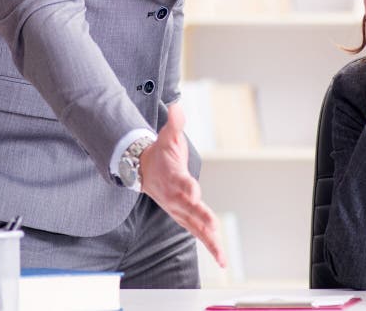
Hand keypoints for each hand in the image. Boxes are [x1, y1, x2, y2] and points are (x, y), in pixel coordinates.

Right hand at [139, 102, 226, 267]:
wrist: (144, 171)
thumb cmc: (162, 153)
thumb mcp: (168, 136)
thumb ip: (175, 123)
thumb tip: (177, 107)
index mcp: (174, 178)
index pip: (181, 183)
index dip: (188, 188)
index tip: (194, 192)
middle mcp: (176, 197)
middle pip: (190, 210)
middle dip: (202, 220)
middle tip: (214, 230)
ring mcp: (180, 210)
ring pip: (195, 227)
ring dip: (208, 240)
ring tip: (221, 255)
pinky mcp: (185, 217)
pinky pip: (198, 232)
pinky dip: (209, 244)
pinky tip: (221, 257)